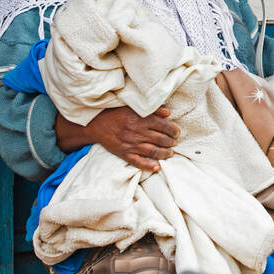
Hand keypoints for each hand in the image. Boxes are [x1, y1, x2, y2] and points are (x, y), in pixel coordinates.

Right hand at [55, 106, 180, 172]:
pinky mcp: (124, 153)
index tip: (177, 132)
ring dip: (165, 154)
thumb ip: (152, 110)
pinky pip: (138, 162)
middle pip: (161, 139)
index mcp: (141, 119)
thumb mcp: (133, 107)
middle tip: (174, 143)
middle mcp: (138, 132)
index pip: (164, 126)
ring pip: (153, 151)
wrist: (96, 124)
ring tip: (170, 153)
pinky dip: (148, 166)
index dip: (173, 130)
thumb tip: (168, 113)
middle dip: (171, 142)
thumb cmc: (116, 113)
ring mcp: (131, 144)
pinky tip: (157, 167)